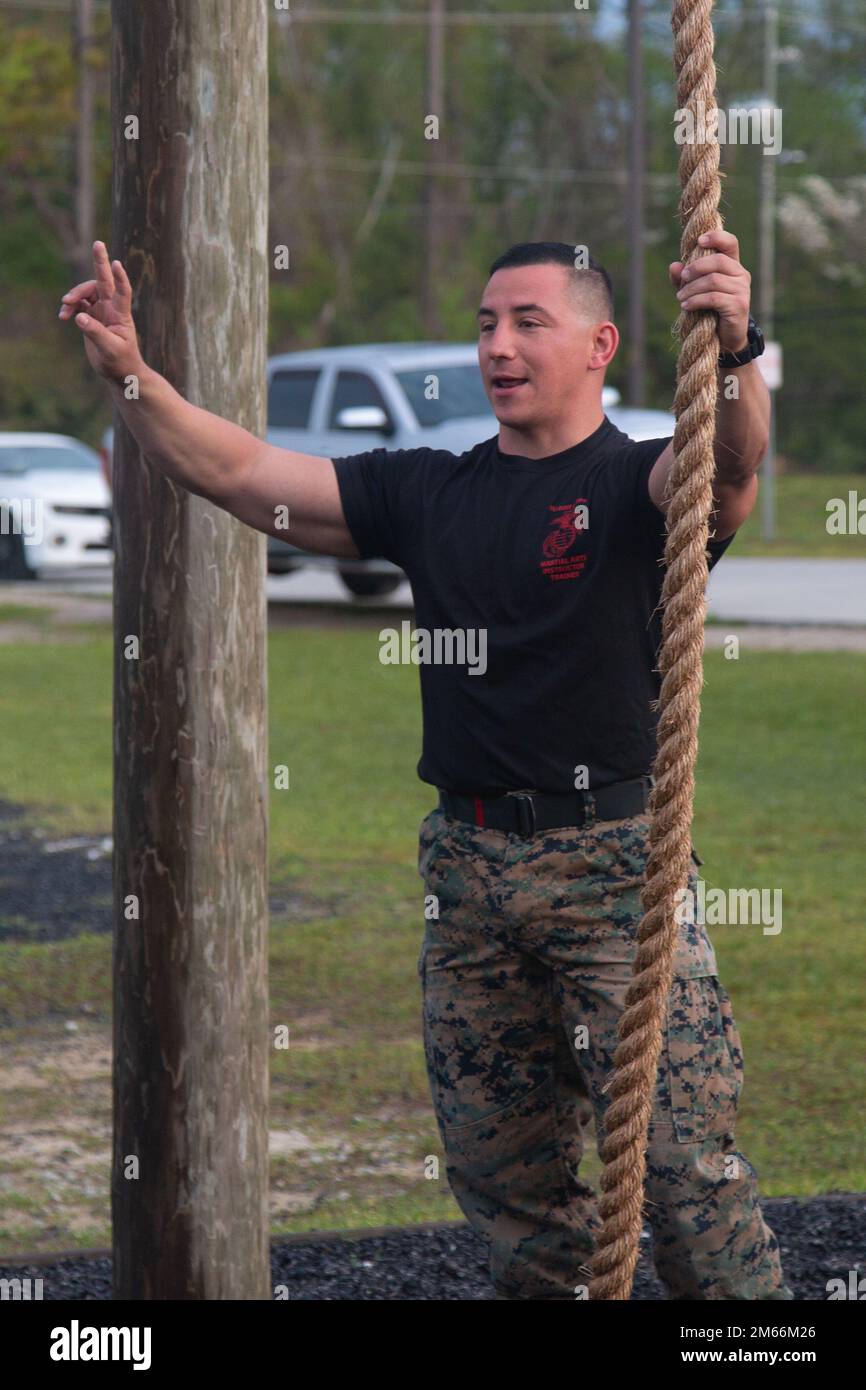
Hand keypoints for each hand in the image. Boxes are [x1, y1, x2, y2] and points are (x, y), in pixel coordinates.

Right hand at [58, 240, 144, 382]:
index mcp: (121, 314)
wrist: (120, 373)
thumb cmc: (121, 362)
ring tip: (64, 306)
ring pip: (86, 292)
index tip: (116, 263)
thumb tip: (79, 316)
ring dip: (74, 295)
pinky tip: (63, 316)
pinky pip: (78, 305)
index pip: (122, 291)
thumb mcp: (109, 349)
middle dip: (101, 261)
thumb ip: (95, 332)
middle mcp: (111, 308)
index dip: (120, 277)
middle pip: (104, 280)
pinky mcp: (91, 317)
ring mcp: (101, 311)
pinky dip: (69, 307)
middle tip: (98, 243)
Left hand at [669, 229, 750, 352]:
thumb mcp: (695, 291)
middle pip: (718, 261)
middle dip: (696, 268)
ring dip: (692, 288)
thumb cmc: (710, 311)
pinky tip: (686, 306)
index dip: (716, 237)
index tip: (699, 241)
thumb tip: (674, 266)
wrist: (725, 338)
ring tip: (680, 298)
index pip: (730, 243)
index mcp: (733, 266)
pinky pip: (714, 298)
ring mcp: (742, 290)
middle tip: (682, 279)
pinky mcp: (739, 305)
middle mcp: (741, 275)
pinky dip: (696, 301)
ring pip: (714, 280)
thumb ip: (685, 279)